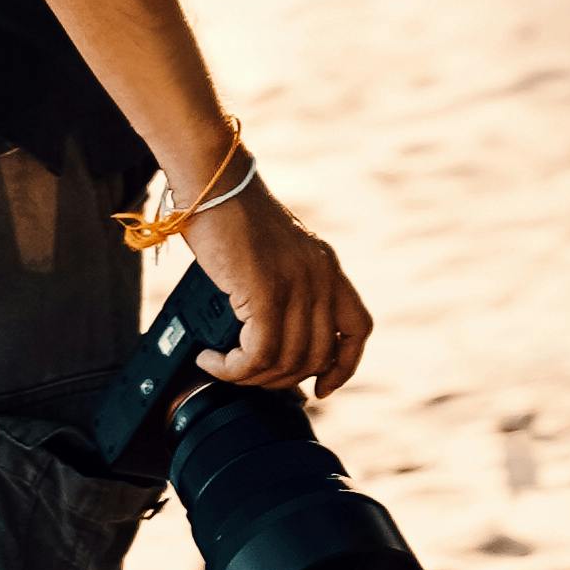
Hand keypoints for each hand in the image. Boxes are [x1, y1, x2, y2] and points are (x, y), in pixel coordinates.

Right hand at [185, 178, 371, 398]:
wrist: (214, 182)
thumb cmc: (231, 215)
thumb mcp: (275, 252)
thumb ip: (286, 288)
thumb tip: (269, 343)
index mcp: (328, 266)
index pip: (357, 329)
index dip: (344, 366)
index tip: (322, 388)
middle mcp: (320, 277)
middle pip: (317, 356)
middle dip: (281, 378)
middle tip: (247, 374)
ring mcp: (296, 284)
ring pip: (287, 360)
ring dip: (250, 376)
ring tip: (222, 365)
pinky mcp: (265, 291)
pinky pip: (258, 353)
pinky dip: (233, 368)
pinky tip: (213, 360)